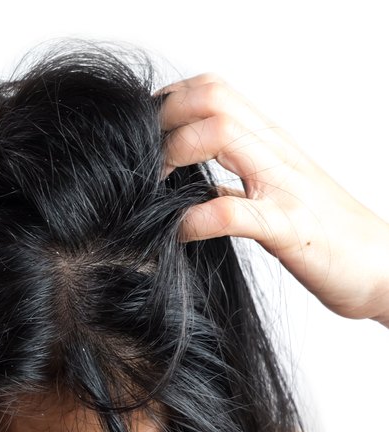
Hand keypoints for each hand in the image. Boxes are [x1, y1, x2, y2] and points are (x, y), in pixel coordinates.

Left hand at [161, 74, 388, 323]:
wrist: (383, 267)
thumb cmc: (322, 230)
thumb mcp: (269, 190)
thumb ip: (230, 176)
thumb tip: (180, 176)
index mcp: (268, 141)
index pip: (212, 89)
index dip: (168, 102)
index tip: (143, 134)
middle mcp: (275, 151)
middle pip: (211, 98)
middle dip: (164, 120)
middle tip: (142, 159)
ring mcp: (284, 185)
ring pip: (222, 133)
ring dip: (174, 153)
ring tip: (155, 186)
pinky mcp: (290, 227)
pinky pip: (235, 211)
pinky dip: (197, 219)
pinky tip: (180, 231)